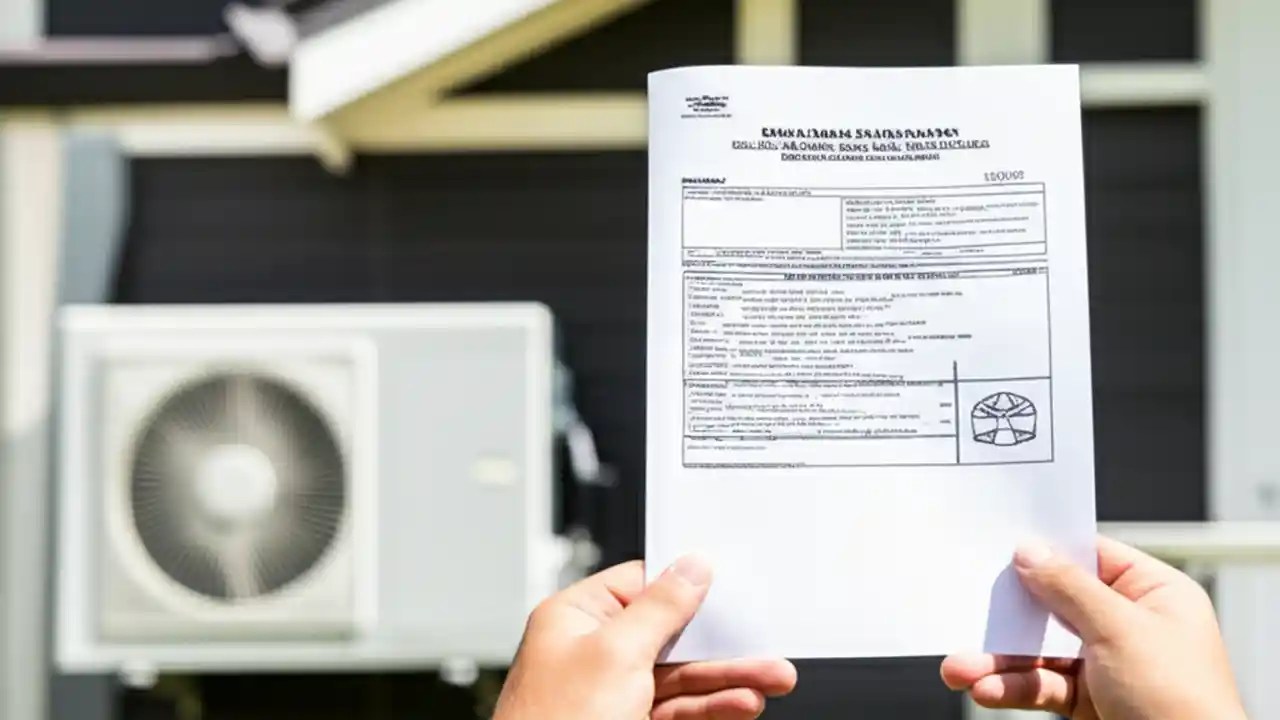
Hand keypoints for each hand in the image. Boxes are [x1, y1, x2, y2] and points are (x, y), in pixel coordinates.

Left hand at [493, 556, 796, 719]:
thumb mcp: (617, 653)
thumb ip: (661, 608)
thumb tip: (691, 567)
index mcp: (575, 619)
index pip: (639, 585)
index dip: (685, 585)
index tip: (730, 588)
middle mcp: (590, 652)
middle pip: (669, 636)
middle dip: (722, 644)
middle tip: (767, 643)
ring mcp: (609, 693)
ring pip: (679, 677)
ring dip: (727, 679)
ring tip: (773, 680)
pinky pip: (675, 709)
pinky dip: (709, 707)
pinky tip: (742, 704)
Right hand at [941, 536, 1246, 718]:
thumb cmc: (1183, 702)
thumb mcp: (1120, 630)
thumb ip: (1069, 587)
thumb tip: (1031, 552)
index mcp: (1155, 594)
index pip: (1091, 557)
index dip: (1047, 550)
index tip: (1003, 545)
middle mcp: (1131, 626)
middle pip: (1055, 605)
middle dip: (1009, 616)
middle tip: (970, 610)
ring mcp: (1109, 666)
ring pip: (1042, 651)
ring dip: (999, 659)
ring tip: (961, 667)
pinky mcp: (1091, 701)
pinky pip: (1044, 685)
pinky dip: (1013, 687)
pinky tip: (986, 688)